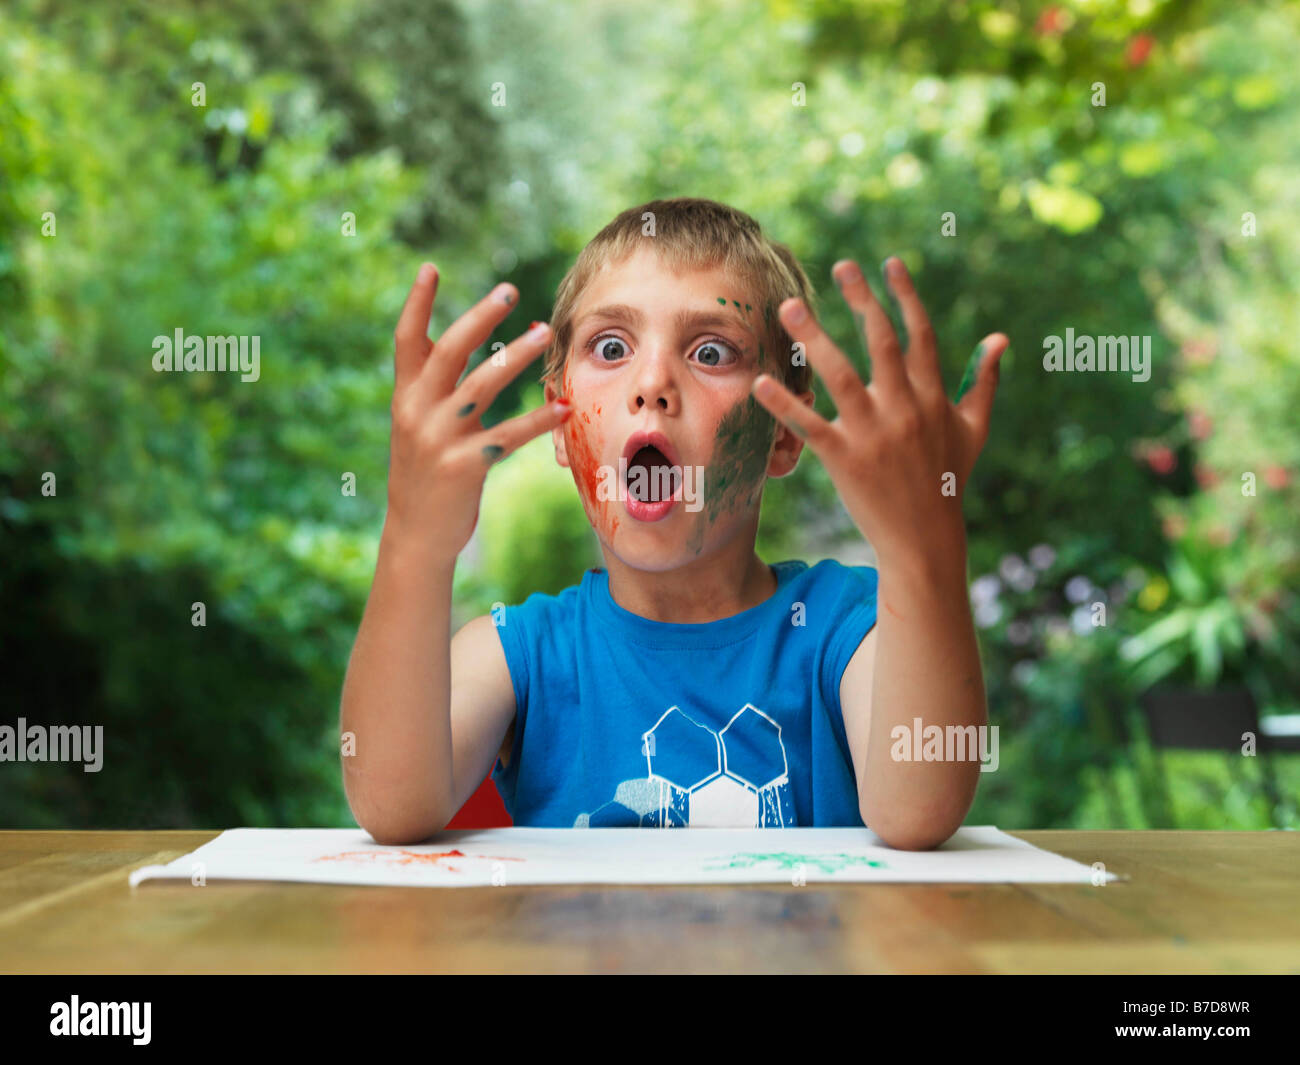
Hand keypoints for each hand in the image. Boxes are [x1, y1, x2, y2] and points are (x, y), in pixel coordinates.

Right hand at [385, 263, 572, 557]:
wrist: (416, 535)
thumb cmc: (426, 473)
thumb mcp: (418, 425)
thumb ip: (432, 386)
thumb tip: (460, 340)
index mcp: (404, 397)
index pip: (406, 339)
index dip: (417, 303)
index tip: (430, 267)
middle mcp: (416, 412)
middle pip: (450, 352)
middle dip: (480, 317)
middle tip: (510, 290)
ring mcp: (437, 440)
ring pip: (482, 386)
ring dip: (517, 357)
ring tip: (545, 334)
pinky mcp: (462, 467)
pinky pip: (507, 436)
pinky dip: (537, 420)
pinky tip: (564, 406)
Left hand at [750, 256, 1006, 571]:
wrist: (925, 538)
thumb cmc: (948, 481)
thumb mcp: (974, 430)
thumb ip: (984, 381)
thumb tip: (1001, 339)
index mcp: (933, 397)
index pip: (921, 335)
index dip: (905, 297)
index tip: (889, 263)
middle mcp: (905, 409)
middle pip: (882, 344)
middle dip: (863, 301)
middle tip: (842, 266)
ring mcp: (874, 434)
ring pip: (841, 376)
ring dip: (814, 339)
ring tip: (789, 307)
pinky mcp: (845, 460)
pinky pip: (810, 425)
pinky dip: (785, 404)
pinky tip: (762, 381)